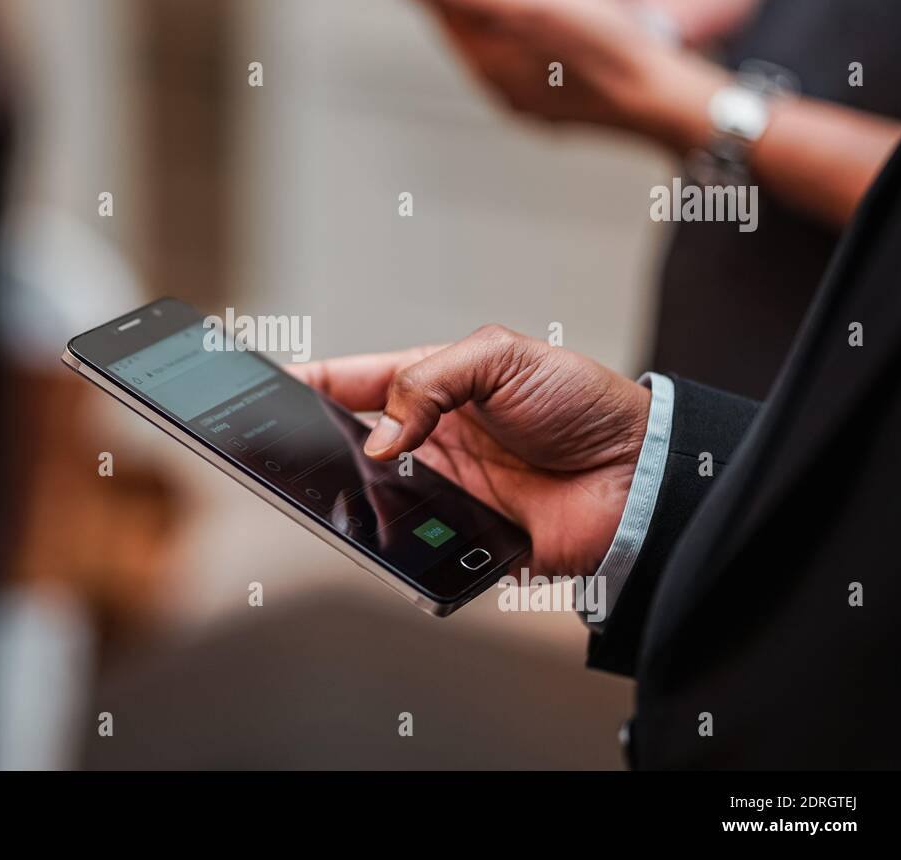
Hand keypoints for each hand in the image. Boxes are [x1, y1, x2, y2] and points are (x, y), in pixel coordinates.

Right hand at [289, 326, 649, 577]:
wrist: (641, 476)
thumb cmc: (582, 403)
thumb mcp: (501, 357)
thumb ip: (429, 383)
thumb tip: (380, 437)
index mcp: (432, 386)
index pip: (350, 381)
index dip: (305, 383)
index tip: (259, 386)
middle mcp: (429, 439)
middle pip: (346, 443)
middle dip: (309, 445)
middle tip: (275, 449)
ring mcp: (441, 490)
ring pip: (368, 496)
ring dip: (346, 493)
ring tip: (325, 486)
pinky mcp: (459, 538)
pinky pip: (408, 543)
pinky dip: (387, 539)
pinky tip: (374, 527)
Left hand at [391, 0, 728, 150]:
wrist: (664, 96)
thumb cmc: (604, 46)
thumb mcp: (528, 2)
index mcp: (487, 65)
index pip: (447, 11)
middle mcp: (503, 86)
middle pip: (484, 18)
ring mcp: (534, 95)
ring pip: (520, 29)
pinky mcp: (564, 96)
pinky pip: (551, 47)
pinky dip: (565, 20)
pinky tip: (594, 14)